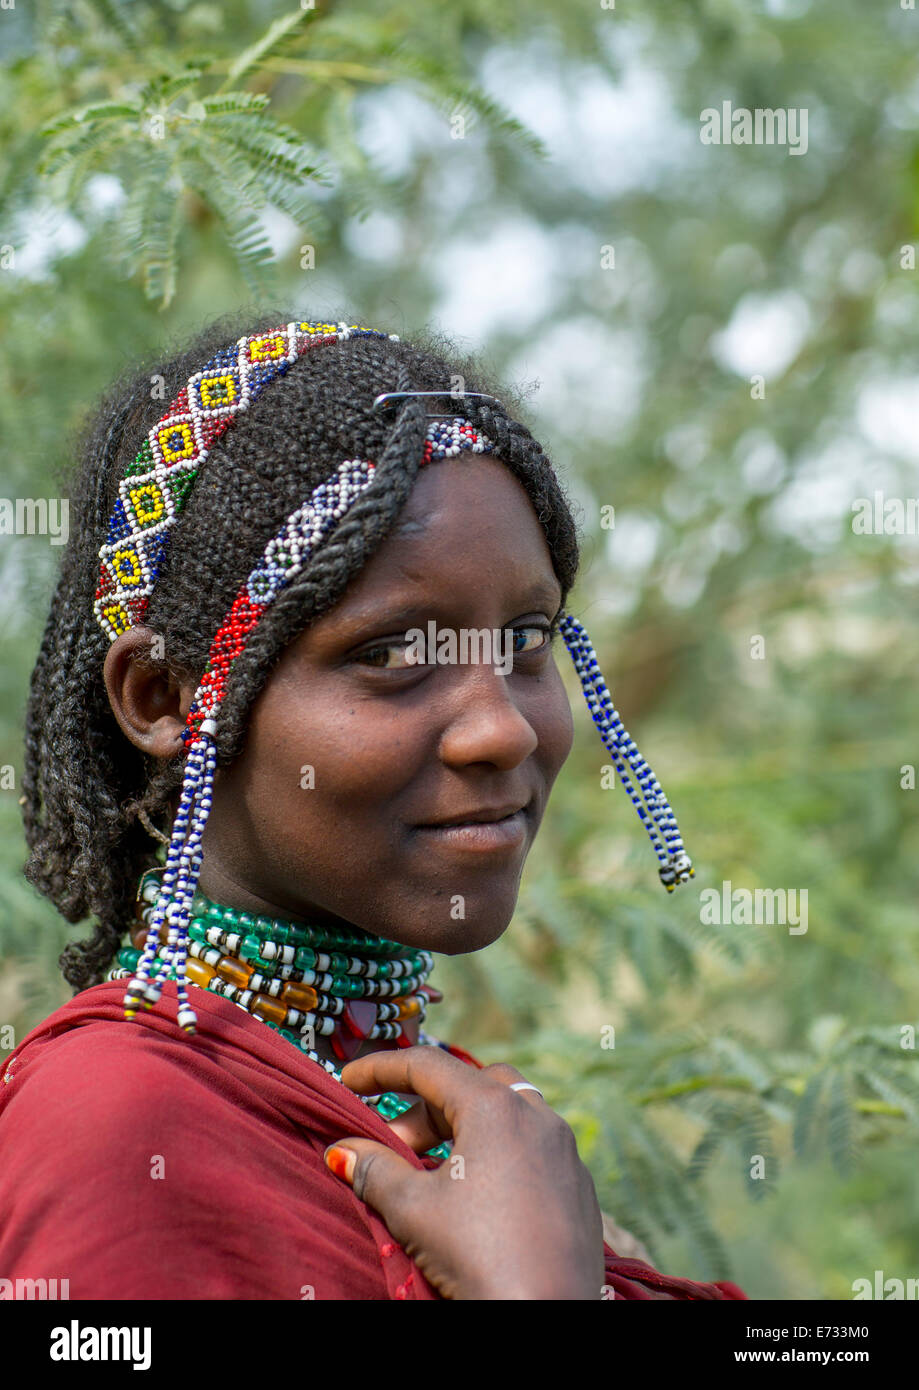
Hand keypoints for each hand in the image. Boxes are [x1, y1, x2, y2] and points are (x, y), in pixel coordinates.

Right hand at [323, 1045, 604, 1299]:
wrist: (547, 1318)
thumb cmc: (479, 1256)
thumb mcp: (412, 1210)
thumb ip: (374, 1170)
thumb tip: (342, 1151)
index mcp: (495, 1107)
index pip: (426, 1065)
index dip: (380, 1069)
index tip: (348, 1080)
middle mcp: (537, 1115)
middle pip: (470, 1086)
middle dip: (425, 1108)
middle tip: (392, 1146)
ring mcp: (565, 1150)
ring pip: (507, 1115)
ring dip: (463, 1131)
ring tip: (432, 1172)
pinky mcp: (579, 1186)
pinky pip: (532, 1149)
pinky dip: (498, 1155)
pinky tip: (477, 1197)